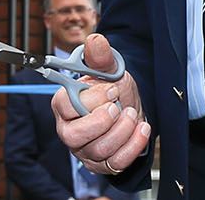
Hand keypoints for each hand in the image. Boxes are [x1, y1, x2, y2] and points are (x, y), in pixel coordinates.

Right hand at [50, 34, 150, 177]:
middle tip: (118, 107)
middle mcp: (69, 130)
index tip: (111, 89)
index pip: (64, 106)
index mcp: (63, 105)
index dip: (90, 99)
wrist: (129, 108)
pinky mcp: (102, 164)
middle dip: (102, 122)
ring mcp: (84, 150)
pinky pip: (115, 164)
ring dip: (122, 131)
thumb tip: (95, 40)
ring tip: (131, 113)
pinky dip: (133, 146)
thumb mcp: (109, 70)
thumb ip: (100, 57)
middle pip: (74, 136)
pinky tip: (141, 128)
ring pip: (98, 150)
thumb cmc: (113, 90)